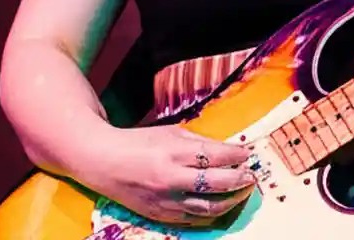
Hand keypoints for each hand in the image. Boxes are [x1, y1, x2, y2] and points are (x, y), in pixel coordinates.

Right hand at [77, 124, 255, 225]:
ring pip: (210, 207)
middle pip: (218, 183)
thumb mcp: (170, 133)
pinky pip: (194, 219)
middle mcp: (171, 178)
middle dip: (240, 179)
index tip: (247, 154)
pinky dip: (212, 213)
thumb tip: (229, 150)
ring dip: (232, 200)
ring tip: (242, 191)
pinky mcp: (161, 216)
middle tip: (251, 175)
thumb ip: (199, 142)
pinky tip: (221, 204)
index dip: (237, 155)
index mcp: (173, 152)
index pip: (215, 155)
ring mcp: (166, 201)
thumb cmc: (139, 142)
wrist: (103, 162)